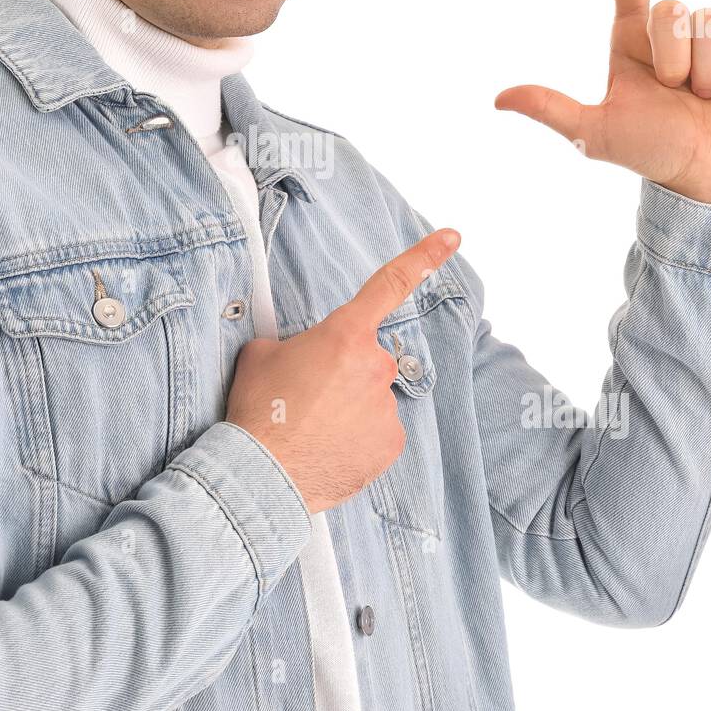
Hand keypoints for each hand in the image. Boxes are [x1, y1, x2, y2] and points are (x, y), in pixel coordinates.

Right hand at [224, 229, 460, 514]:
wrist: (261, 474)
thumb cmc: (257, 410)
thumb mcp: (261, 354)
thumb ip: (292, 342)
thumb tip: (300, 354)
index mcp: (344, 334)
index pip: (390, 284)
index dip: (424, 256)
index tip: (453, 237)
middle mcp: (374, 366)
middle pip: (366, 358)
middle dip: (343, 371)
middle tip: (306, 395)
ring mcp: (386, 407)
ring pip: (371, 398)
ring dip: (348, 407)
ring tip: (310, 427)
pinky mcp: (390, 444)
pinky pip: (377, 431)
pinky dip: (356, 437)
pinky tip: (327, 447)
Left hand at [494, 0, 710, 209]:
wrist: (704, 176)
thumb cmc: (650, 150)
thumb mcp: (594, 132)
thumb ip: (552, 109)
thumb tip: (500, 99)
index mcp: (633, 39)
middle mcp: (674, 31)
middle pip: (671, 8)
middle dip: (672, 57)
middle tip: (675, 92)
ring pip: (710, 23)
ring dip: (705, 71)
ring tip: (704, 97)